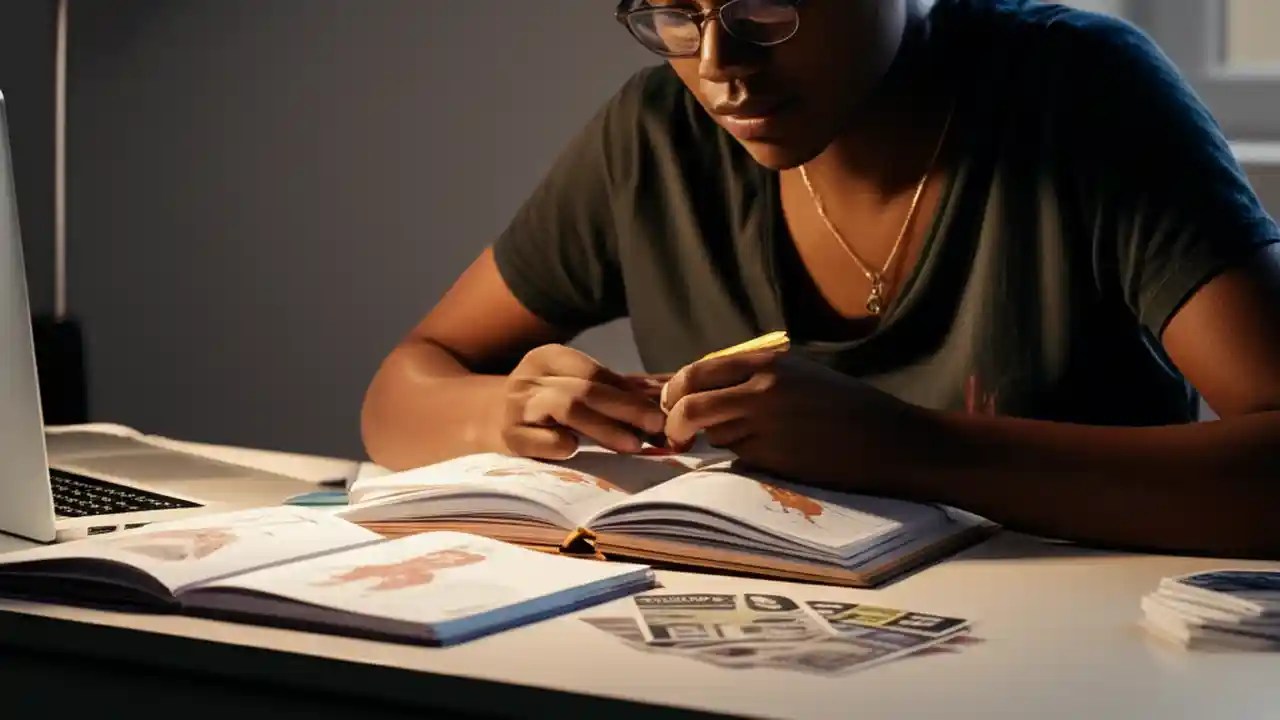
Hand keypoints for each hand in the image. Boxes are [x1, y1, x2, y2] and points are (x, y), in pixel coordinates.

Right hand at [502, 345, 666, 459]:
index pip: (594, 372)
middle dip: (626, 409)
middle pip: (585, 390)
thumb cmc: (545, 404)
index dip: (629, 392)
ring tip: (633, 445)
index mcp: (548, 357)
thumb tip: (663, 392)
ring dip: (605, 428)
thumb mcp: (572, 386)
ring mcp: (517, 406)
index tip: (659, 411)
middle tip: (656, 427)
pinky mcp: (510, 437)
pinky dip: (560, 444)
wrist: (491, 420)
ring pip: (566, 409)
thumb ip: (614, 389)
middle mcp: (530, 377)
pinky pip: (540, 440)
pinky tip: (578, 450)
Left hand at [661, 351, 931, 487]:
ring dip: (719, 437)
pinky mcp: (774, 459)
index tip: (670, 402)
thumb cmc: (845, 405)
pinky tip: (774, 451)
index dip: (674, 389)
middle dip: (675, 420)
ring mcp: (766, 428)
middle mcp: (761, 392)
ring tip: (755, 435)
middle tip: (677, 431)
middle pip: (691, 405)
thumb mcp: (798, 374)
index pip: (697, 372)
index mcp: (767, 364)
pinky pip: (740, 455)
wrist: (887, 440)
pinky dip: (744, 454)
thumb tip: (702, 388)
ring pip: (715, 434)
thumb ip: (753, 377)